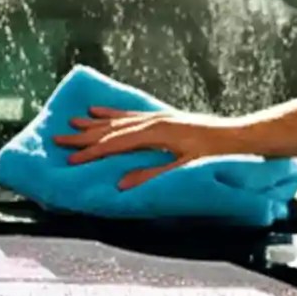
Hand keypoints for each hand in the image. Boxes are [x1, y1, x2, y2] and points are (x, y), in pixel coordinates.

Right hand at [54, 107, 232, 189]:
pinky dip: (114, 113)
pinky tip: (102, 111)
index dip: (91, 152)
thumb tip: (121, 184)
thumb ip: (152, 176)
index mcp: (155, 133)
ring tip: (73, 120)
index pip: (114, 144)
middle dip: (84, 134)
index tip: (69, 160)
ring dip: (95, 122)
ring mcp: (158, 117)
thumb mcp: (184, 169)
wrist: (238, 137)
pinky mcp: (165, 118)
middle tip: (57, 137)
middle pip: (111, 128)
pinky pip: (132, 113)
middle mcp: (153, 121)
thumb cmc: (215, 155)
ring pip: (119, 119)